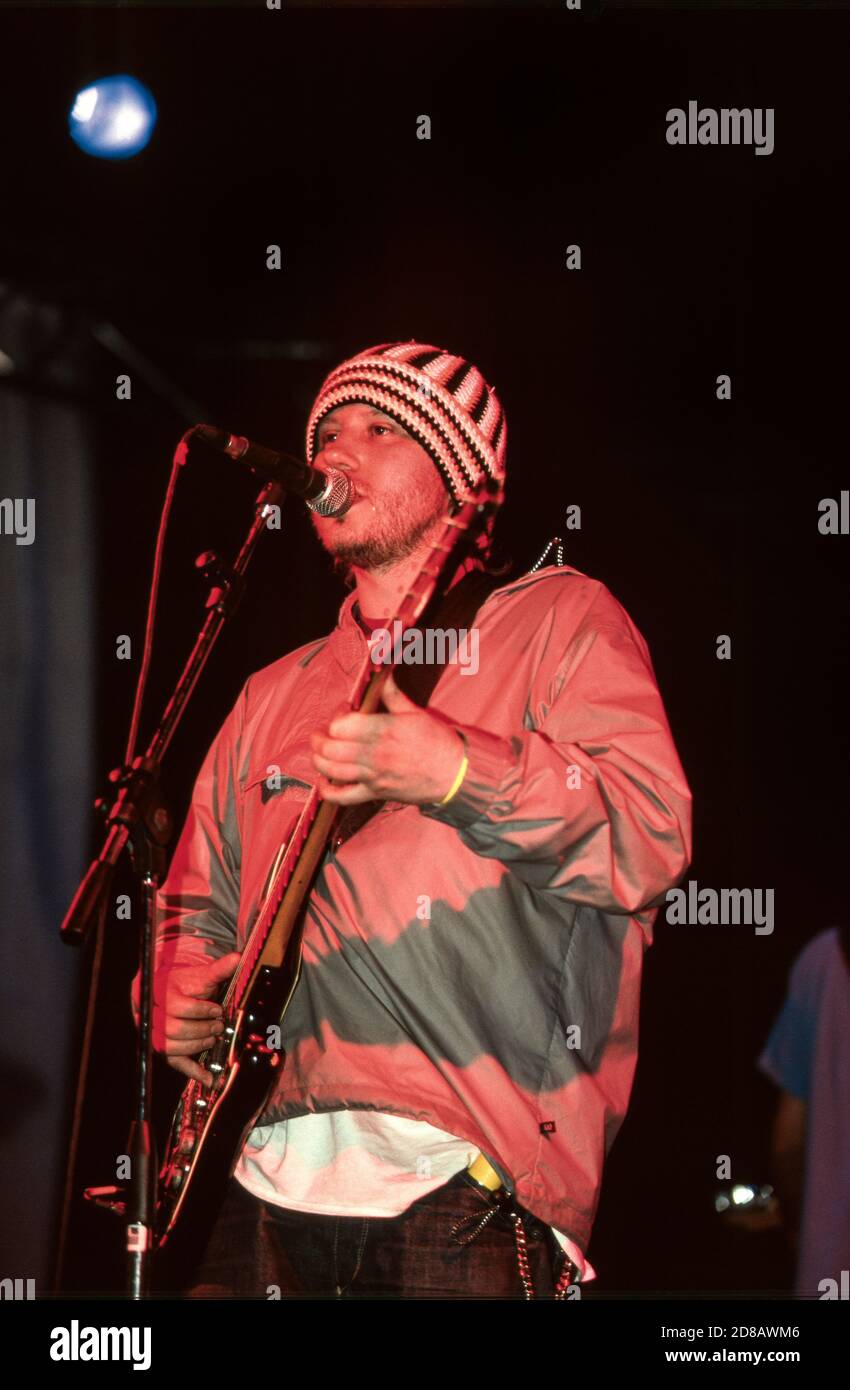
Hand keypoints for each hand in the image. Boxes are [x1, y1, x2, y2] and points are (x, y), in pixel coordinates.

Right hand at [146, 952, 241, 1084]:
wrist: (168, 990)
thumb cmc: (187, 983)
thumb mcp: (202, 974)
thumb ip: (219, 968)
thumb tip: (238, 958)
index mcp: (161, 992)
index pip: (176, 1006)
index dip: (200, 1010)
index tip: (217, 1010)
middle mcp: (153, 1013)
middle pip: (172, 1029)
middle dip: (200, 1029)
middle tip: (219, 1026)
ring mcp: (155, 1032)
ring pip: (170, 1046)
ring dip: (197, 1045)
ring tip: (213, 1038)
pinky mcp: (163, 1048)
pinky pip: (174, 1062)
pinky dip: (192, 1071)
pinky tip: (209, 1077)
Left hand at [309, 672, 466, 806]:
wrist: (453, 774)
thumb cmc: (436, 741)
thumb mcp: (415, 712)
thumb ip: (392, 694)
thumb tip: (380, 675)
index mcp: (383, 731)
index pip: (341, 726)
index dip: (336, 716)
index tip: (343, 711)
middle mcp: (374, 754)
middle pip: (330, 748)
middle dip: (318, 738)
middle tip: (321, 732)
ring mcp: (373, 776)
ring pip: (331, 771)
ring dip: (318, 760)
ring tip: (319, 751)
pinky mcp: (375, 793)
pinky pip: (343, 797)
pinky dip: (327, 791)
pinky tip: (323, 781)